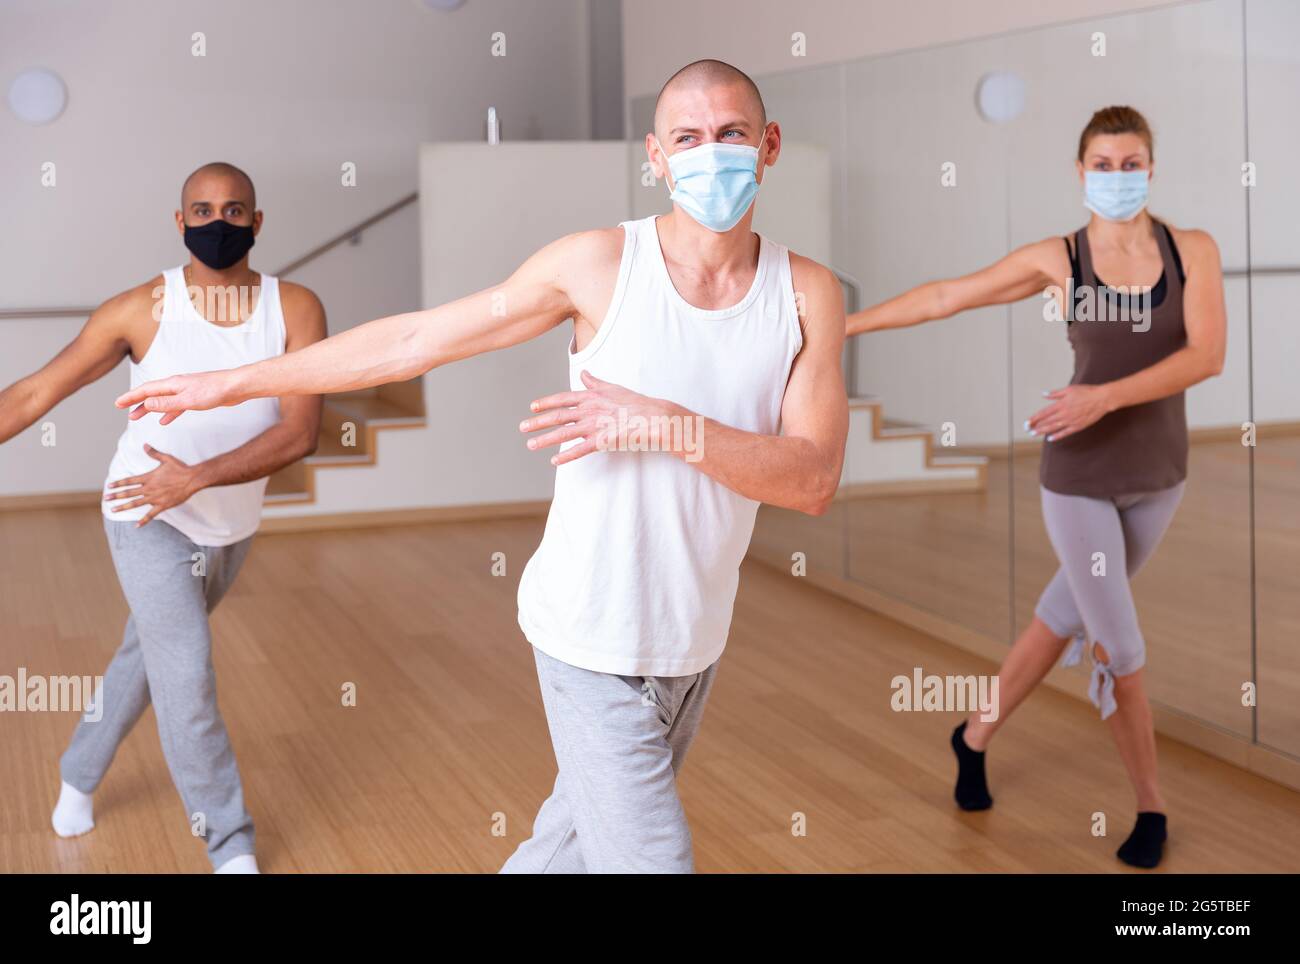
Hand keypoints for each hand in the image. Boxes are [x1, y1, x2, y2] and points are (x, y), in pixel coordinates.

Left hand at [104, 445, 202, 525]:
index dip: (118, 483)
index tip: (109, 486)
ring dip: (123, 507)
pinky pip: (151, 515)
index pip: (129, 481)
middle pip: (128, 493)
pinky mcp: (163, 505)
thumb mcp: (166, 459)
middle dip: (116, 496)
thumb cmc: (180, 468)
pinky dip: (144, 520)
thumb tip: (145, 445)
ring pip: (135, 503)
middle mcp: (149, 488)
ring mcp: (155, 498)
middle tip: (105, 498)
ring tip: (113, 510)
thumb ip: (154, 453)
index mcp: (148, 478)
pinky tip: (137, 526)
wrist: (192, 479)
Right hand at [115, 369, 242, 424]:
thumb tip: (146, 405)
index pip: (145, 390)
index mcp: (172, 384)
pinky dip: (168, 413)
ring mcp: (186, 391)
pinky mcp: (196, 398)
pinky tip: (164, 421)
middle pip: (151, 394)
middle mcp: (177, 385)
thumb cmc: (214, 391)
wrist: (236, 387)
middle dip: (136, 402)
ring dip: (149, 409)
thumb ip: (166, 404)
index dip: (130, 397)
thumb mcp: (187, 400)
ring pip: (162, 401)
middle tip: (123, 411)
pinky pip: (176, 406)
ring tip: (137, 417)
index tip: (117, 404)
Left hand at [520, 370, 678, 465]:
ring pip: (563, 434)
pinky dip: (565, 456)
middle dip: (537, 422)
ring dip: (544, 440)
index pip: (563, 399)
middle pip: (558, 416)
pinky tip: (554, 461)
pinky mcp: (602, 441)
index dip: (546, 403)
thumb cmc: (636, 403)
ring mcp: (594, 426)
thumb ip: (595, 382)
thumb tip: (584, 373)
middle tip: (522, 427)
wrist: (654, 418)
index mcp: (591, 396)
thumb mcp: (613, 388)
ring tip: (530, 445)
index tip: (532, 407)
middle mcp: (589, 410)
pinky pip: (579, 450)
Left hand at [1027, 384, 1113, 441]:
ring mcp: (1071, 421)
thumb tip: (1044, 394)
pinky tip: (1049, 439)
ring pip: (1054, 428)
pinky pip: (1065, 433)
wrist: (1102, 399)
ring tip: (1033, 434)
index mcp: (1061, 404)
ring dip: (1042, 431)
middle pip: (1047, 421)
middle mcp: (1064, 413)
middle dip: (1036, 426)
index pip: (1044, 413)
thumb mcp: (1069, 389)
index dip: (1034, 418)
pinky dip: (1057, 436)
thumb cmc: (1086, 392)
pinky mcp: (1078, 426)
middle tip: (1027, 430)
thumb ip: (1055, 393)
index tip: (1027, 422)